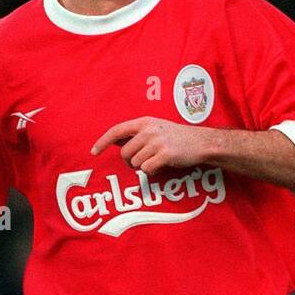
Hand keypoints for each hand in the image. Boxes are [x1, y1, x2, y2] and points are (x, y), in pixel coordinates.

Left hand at [91, 117, 208, 175]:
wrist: (201, 142)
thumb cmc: (176, 137)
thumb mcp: (155, 129)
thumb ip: (136, 134)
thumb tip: (114, 142)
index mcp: (144, 122)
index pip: (117, 130)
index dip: (103, 142)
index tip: (93, 152)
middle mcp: (149, 130)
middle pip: (125, 153)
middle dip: (130, 162)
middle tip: (142, 162)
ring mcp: (157, 142)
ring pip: (136, 163)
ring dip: (144, 167)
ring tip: (157, 160)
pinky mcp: (165, 155)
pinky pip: (147, 169)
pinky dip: (152, 172)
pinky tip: (162, 166)